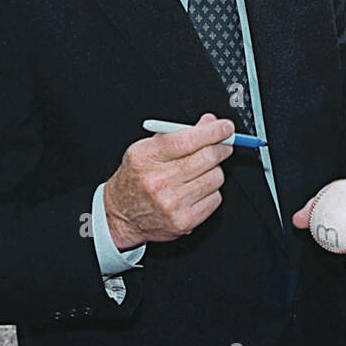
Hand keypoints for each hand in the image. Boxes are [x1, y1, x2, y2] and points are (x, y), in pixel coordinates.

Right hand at [104, 113, 232, 248]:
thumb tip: (209, 123)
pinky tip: (197, 190)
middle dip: (221, 148)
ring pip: (215, 177)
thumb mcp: (146, 150)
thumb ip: (178, 134)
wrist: (121, 215)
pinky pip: (215, 199)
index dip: (213, 131)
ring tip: (201, 171)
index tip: (225, 127)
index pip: (188, 140)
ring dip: (215, 171)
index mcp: (146, 158)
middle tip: (223, 145)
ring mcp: (172, 204)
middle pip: (207, 157)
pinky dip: (211, 191)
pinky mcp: (184, 221)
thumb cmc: (135, 179)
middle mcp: (158, 181)